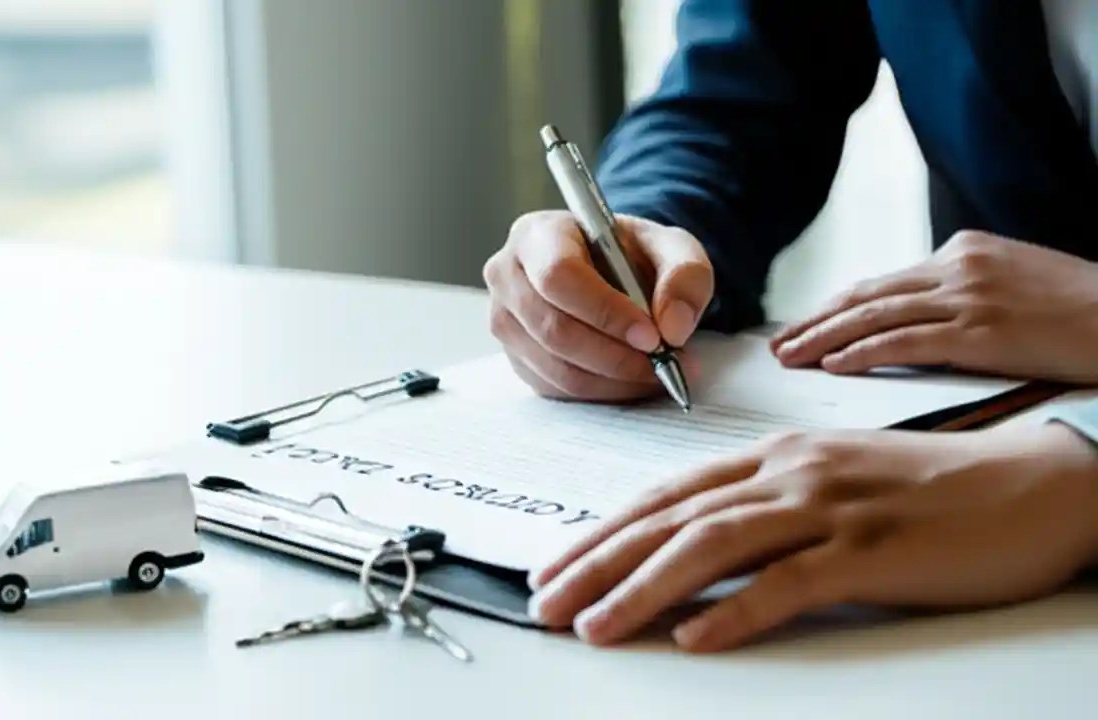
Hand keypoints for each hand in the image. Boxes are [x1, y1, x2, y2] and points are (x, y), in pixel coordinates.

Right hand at [483, 211, 712, 401]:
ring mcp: (504, 321)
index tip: (652, 336)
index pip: (558, 276)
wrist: (612, 272)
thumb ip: (685, 275)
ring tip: (657, 373)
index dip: (605, 312)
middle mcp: (508, 276)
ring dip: (613, 379)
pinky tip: (631, 380)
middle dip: (614, 356)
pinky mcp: (516, 357)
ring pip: (555, 367)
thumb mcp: (672, 246)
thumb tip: (673, 327)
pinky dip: (601, 392)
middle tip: (663, 363)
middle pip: (553, 329)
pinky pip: (556, 387)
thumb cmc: (632, 254)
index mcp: (538, 234)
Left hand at [528, 423, 1097, 651]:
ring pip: (715, 546)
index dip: (605, 531)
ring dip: (645, 589)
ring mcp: (830, 510)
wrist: (1029, 483)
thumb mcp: (829, 481)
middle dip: (600, 562)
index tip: (557, 564)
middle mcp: (791, 475)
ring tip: (596, 626)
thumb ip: (762, 507)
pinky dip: (739, 613)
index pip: (667, 495)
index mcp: (775, 457)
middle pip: (673, 519)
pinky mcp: (873, 551)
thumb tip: (693, 551)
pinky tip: (696, 640)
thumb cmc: (926, 488)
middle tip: (546, 600)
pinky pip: (792, 584)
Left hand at [771, 231, 1097, 382]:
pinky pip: (906, 341)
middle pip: (866, 295)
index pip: (882, 283)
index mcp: (963, 253)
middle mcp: (957, 268)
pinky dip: (864, 351)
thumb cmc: (1082, 310)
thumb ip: (964, 295)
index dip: (836, 307)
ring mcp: (968, 298)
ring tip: (790, 357)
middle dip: (816, 321)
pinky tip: (835, 364)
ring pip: (874, 316)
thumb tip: (920, 319)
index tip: (804, 327)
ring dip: (824, 338)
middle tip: (779, 345)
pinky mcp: (981, 331)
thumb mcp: (1015, 284)